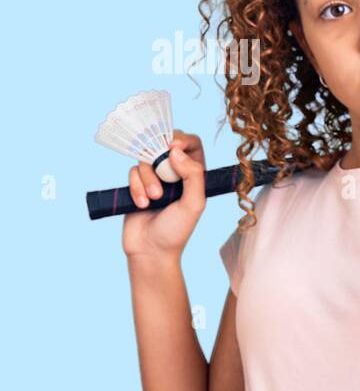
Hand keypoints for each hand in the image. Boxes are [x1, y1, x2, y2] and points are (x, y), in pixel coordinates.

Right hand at [121, 129, 207, 258]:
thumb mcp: (193, 204)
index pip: (193, 145)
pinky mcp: (137, 186)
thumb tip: (175, 151)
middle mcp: (176, 174)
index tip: (173, 146)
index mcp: (195, 176)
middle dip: (161, 158)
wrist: (150, 251)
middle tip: (161, 171)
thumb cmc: (176, 230)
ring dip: (149, 179)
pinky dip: (136, 187)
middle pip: (166, 147)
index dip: (183, 140)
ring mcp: (155, 179)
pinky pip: (133, 173)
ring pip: (147, 161)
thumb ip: (192, 175)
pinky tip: (141, 204)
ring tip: (154, 199)